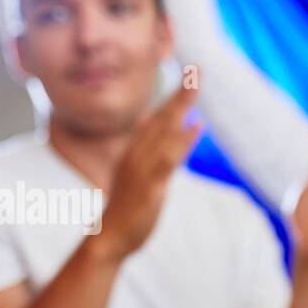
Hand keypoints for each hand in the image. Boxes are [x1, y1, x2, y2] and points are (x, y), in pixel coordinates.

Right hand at [93, 81, 201, 261]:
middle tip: (198, 70)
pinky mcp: (149, 186)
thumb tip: (153, 124)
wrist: (109, 237)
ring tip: (196, 85)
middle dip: (180, 94)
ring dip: (180, 107)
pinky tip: (195, 126)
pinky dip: (181, 141)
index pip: (157, 119)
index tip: (190, 75)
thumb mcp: (137, 175)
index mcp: (135, 151)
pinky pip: (166, 160)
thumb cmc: (126, 207)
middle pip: (162, 118)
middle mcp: (137, 154)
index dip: (173, 98)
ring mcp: (142, 168)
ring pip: (164, 131)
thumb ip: (149, 151)